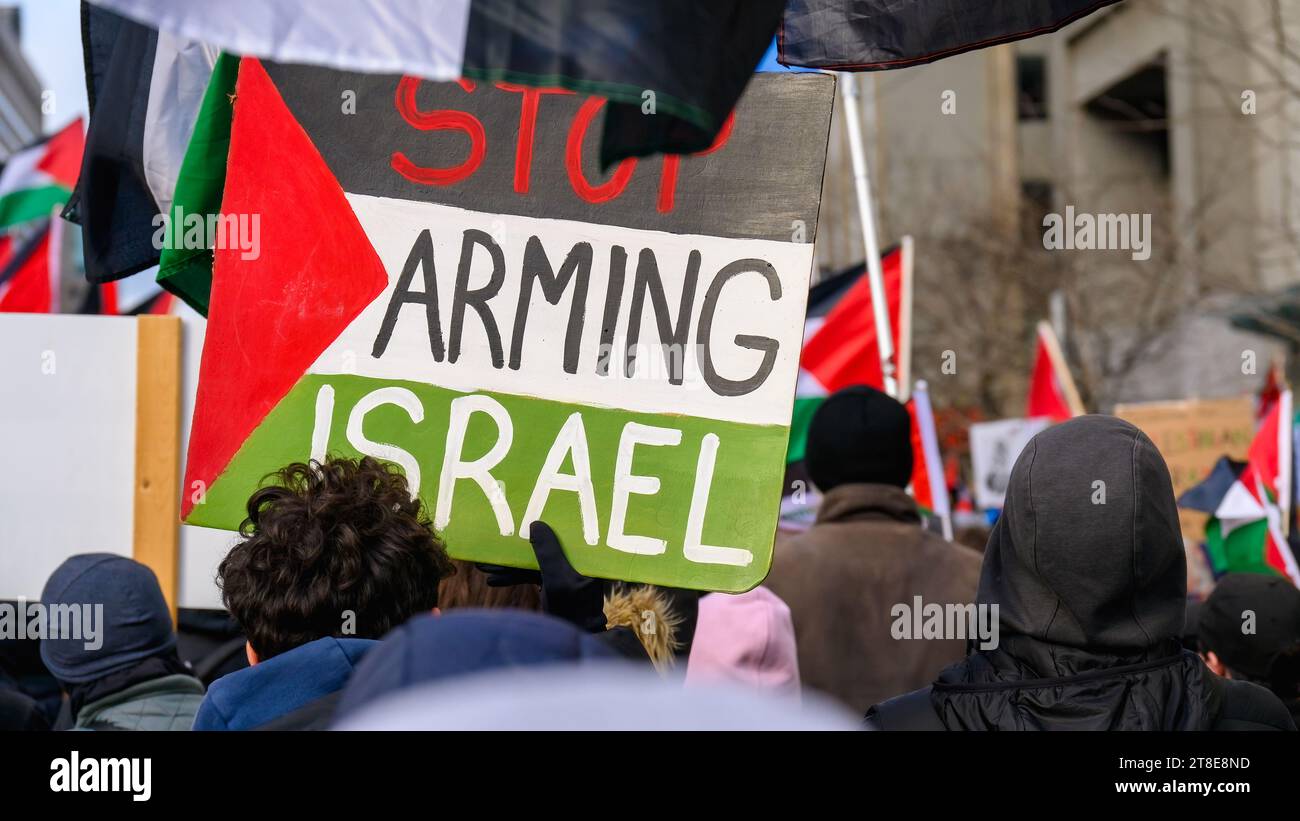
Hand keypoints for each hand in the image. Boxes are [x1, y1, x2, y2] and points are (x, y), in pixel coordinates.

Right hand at [476, 521, 606, 632]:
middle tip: (491, 544)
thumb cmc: (571, 611)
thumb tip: (536, 524)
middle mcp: (576, 559)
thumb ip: (548, 553)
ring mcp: (564, 571)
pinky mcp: (553, 583)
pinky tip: (493, 580)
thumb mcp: (558, 579)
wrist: (574, 638)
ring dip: (510, 564)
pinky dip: (514, 577)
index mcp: (586, 554)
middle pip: (543, 545)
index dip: (539, 526)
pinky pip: (531, 574)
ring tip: (483, 566)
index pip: (561, 531)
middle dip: (516, 548)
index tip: (518, 521)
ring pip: (533, 561)